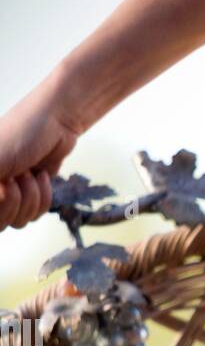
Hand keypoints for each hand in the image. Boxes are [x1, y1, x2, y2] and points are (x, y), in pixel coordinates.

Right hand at [0, 79, 79, 230]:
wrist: (57, 122)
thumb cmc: (22, 131)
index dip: (0, 202)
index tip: (5, 181)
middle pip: (0, 223)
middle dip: (15, 201)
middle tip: (19, 176)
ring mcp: (7, 194)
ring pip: (17, 221)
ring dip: (31, 198)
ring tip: (30, 173)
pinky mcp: (28, 196)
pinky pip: (33, 216)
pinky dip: (43, 199)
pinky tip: (41, 177)